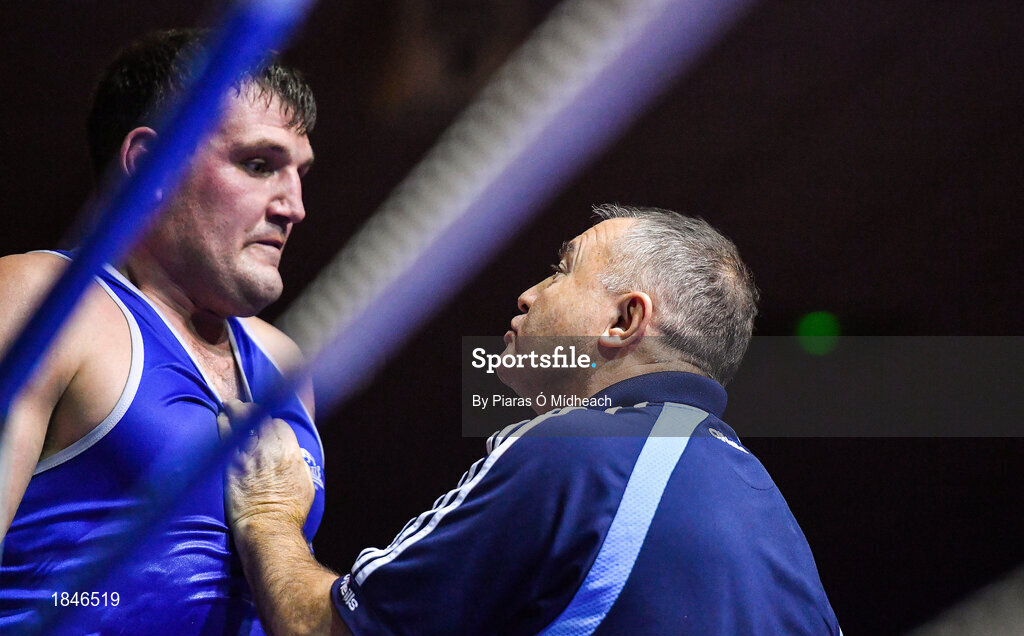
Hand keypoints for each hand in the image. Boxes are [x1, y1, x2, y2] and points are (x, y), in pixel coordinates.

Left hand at [218, 399, 314, 533]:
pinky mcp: (229, 466)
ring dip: (233, 411)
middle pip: (257, 417)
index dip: (271, 421)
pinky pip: (224, 438)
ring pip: (238, 423)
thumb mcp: (305, 480)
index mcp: (288, 449)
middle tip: (242, 406)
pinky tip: (219, 420)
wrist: (268, 526)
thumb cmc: (290, 509)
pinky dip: (222, 426)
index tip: (266, 422)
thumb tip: (291, 455)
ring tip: (229, 406)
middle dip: (249, 408)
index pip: (278, 423)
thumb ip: (296, 461)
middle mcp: (267, 447)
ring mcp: (247, 455)